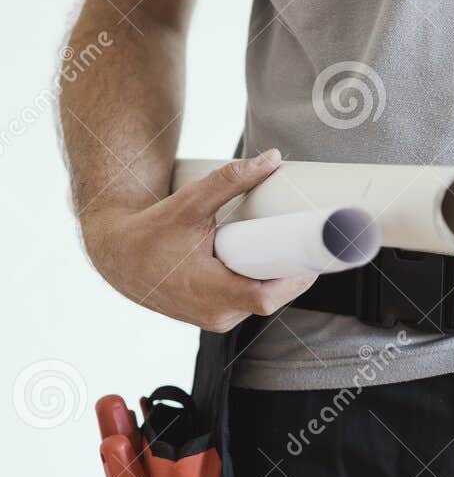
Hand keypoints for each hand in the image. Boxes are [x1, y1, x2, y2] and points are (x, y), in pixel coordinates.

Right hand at [80, 150, 316, 332]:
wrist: (116, 254)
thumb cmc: (150, 230)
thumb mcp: (189, 203)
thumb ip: (230, 180)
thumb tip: (272, 157)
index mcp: (209, 293)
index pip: (266, 298)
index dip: (295, 279)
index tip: (315, 255)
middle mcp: (215, 314)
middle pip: (271, 299)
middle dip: (293, 273)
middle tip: (312, 243)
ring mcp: (215, 319)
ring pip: (262, 302)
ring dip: (280, 280)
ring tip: (299, 250)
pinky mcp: (214, 315)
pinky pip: (249, 304)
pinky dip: (264, 286)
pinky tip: (280, 267)